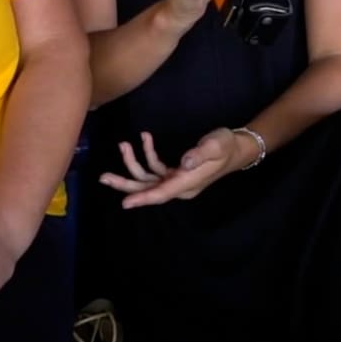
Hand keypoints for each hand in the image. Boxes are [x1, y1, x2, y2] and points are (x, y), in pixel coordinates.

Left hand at [100, 128, 246, 208]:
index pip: (162, 193)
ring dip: (134, 163)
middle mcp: (180, 185)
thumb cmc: (226, 145)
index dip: (142, 198)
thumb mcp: (216, 145)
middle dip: (125, 184)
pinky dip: (148, 155)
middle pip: (148, 190)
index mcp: (188, 183)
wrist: (236, 147)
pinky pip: (156, 167)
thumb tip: (184, 163)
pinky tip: (145, 138)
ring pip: (148, 179)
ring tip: (124, 144)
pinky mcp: (176, 172)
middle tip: (103, 177)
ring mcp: (177, 179)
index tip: (125, 203)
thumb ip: (200, 153)